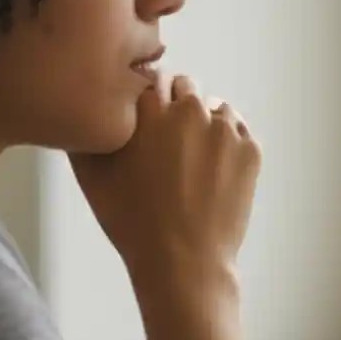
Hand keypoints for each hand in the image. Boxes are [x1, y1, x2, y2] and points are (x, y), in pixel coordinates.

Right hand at [70, 73, 260, 279]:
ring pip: (215, 108)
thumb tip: (90, 109)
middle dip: (176, 106)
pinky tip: (214, 168)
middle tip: (170, 140)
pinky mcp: (251, 150)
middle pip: (185, 88)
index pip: (150, 78)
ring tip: (193, 158)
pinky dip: (229, 142)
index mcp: (147, 110)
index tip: (146, 116)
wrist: (183, 260)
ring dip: (205, 122)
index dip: (147, 97)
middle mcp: (188, 111)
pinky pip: (239, 131)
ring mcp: (224, 130)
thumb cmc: (131, 221)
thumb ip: (89, 132)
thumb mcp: (92, 176)